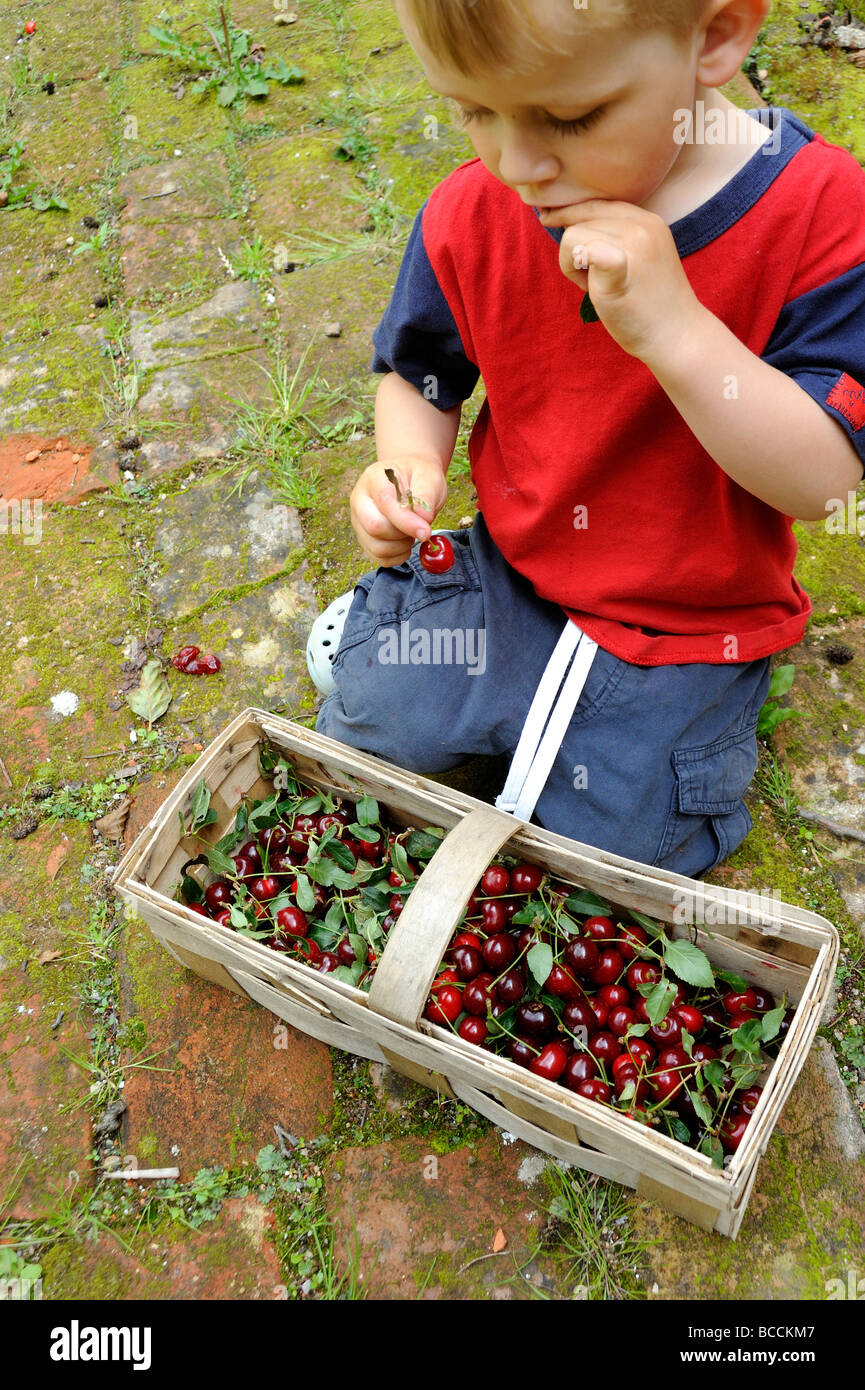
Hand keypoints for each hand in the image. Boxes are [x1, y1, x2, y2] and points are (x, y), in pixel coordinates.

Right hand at [351, 455, 447, 565]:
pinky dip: (398, 555)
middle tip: (419, 526)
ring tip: (411, 531)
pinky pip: (380, 558)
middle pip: (374, 527)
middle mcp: (360, 500)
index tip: (425, 531)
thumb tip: (423, 519)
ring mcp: (359, 521)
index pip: (385, 503)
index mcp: (374, 479)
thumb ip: (426, 496)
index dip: (406, 521)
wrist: (410, 479)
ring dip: (401, 546)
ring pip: (376, 547)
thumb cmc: (418, 476)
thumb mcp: (428, 478)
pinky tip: (405, 541)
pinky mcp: (364, 538)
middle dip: (402, 533)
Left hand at [540, 200, 701, 363]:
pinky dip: (573, 269)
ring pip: (572, 236)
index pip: (598, 203)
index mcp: (647, 220)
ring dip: (572, 264)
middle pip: (582, 215)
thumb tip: (568, 224)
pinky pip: (581, 250)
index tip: (554, 227)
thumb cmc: (651, 306)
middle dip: (573, 246)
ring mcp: (633, 243)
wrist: (677, 336)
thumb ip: (615, 239)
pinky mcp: (619, 266)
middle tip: (585, 280)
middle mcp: (641, 224)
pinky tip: (588, 289)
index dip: (572, 215)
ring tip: (596, 288)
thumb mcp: (639, 258)